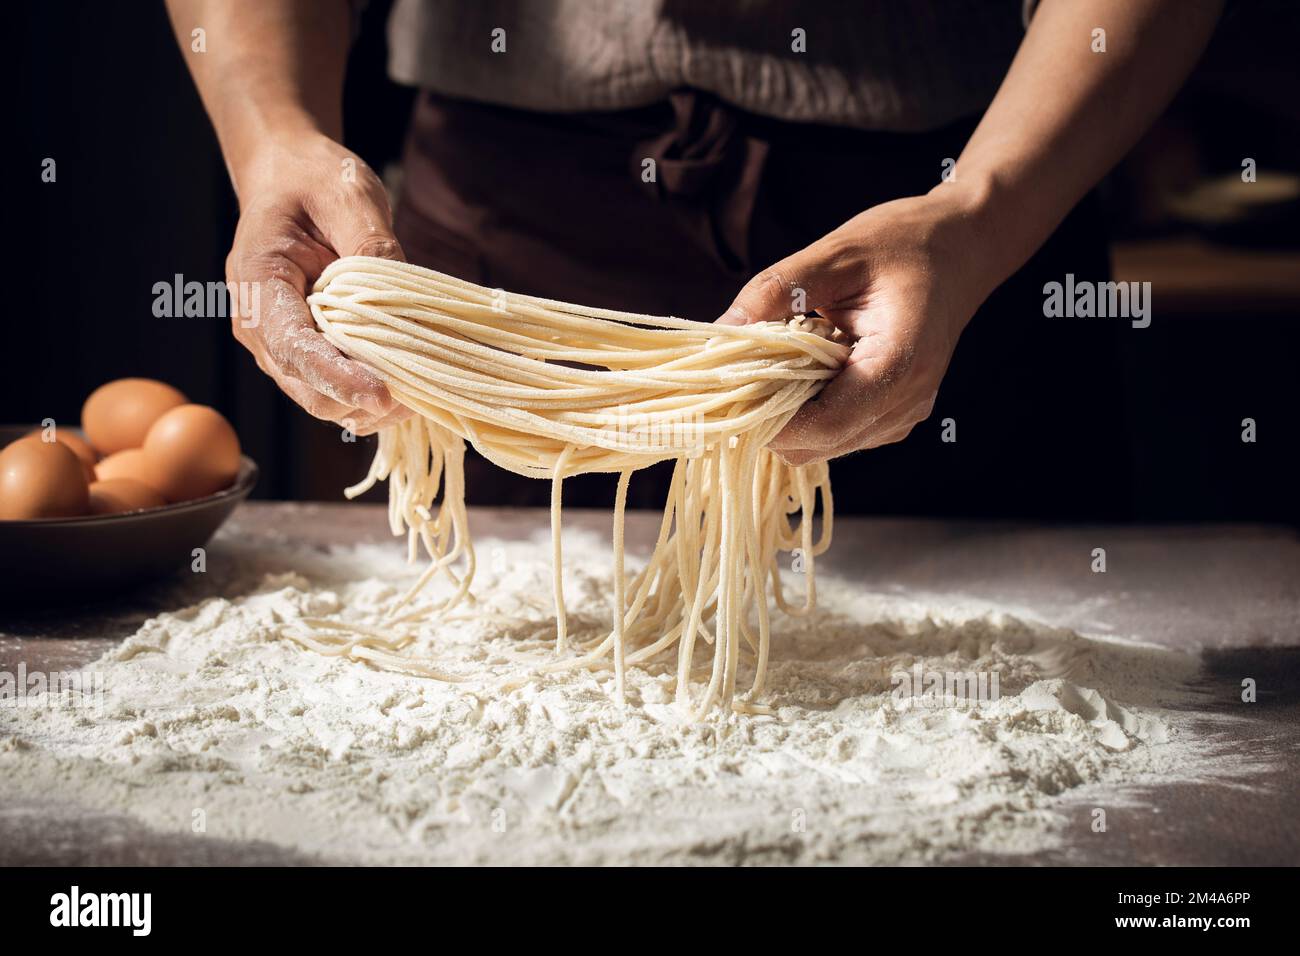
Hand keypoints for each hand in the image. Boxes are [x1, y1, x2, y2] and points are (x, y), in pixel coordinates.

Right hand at [226, 131, 410, 433]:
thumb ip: (371, 248)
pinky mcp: (304, 354)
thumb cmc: (313, 181)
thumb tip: (403, 301)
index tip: (383, 395)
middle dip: (362, 400)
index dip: (339, 378)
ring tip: (421, 386)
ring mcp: (278, 345)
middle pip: (308, 389)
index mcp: (257, 282)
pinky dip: (371, 397)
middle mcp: (259, 325)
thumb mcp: (348, 196)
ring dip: (371, 406)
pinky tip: (408, 381)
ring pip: (324, 400)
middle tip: (421, 389)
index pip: (293, 347)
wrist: (288, 178)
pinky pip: (336, 390)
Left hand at [719, 188, 995, 464]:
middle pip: (817, 444)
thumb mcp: (834, 254)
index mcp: (899, 364)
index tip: (727, 392)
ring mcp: (901, 415)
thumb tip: (719, 332)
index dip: (768, 419)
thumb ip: (775, 292)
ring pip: (822, 445)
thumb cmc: (905, 243)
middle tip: (738, 373)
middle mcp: (905, 403)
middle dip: (769, 418)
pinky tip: (799, 372)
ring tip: (773, 366)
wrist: (960, 247)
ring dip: (787, 416)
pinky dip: (806, 412)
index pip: (824, 424)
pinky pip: (836, 432)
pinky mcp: (891, 415)